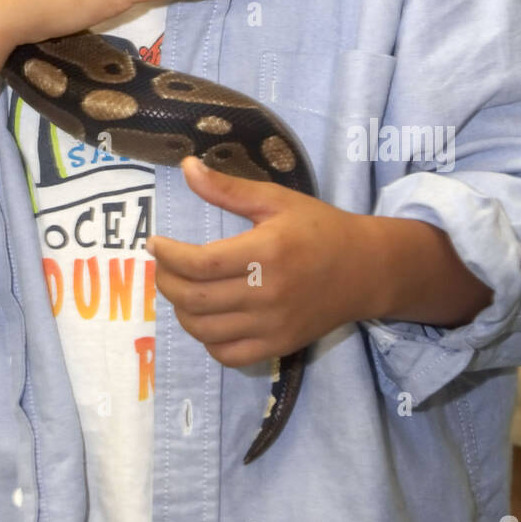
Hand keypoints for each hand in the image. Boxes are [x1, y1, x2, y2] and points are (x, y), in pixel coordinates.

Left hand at [145, 156, 376, 366]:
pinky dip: (206, 339)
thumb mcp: (276, 200)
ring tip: (180, 288)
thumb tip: (186, 166)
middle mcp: (267, 294)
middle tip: (162, 265)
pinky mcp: (278, 346)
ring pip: (205, 330)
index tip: (155, 243)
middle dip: (166, 282)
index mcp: (266, 253)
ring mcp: (272, 326)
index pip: (200, 264)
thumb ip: (228, 188)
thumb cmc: (318, 228)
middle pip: (196, 299)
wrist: (365, 269)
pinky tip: (206, 317)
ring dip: (181, 310)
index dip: (168, 256)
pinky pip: (228, 355)